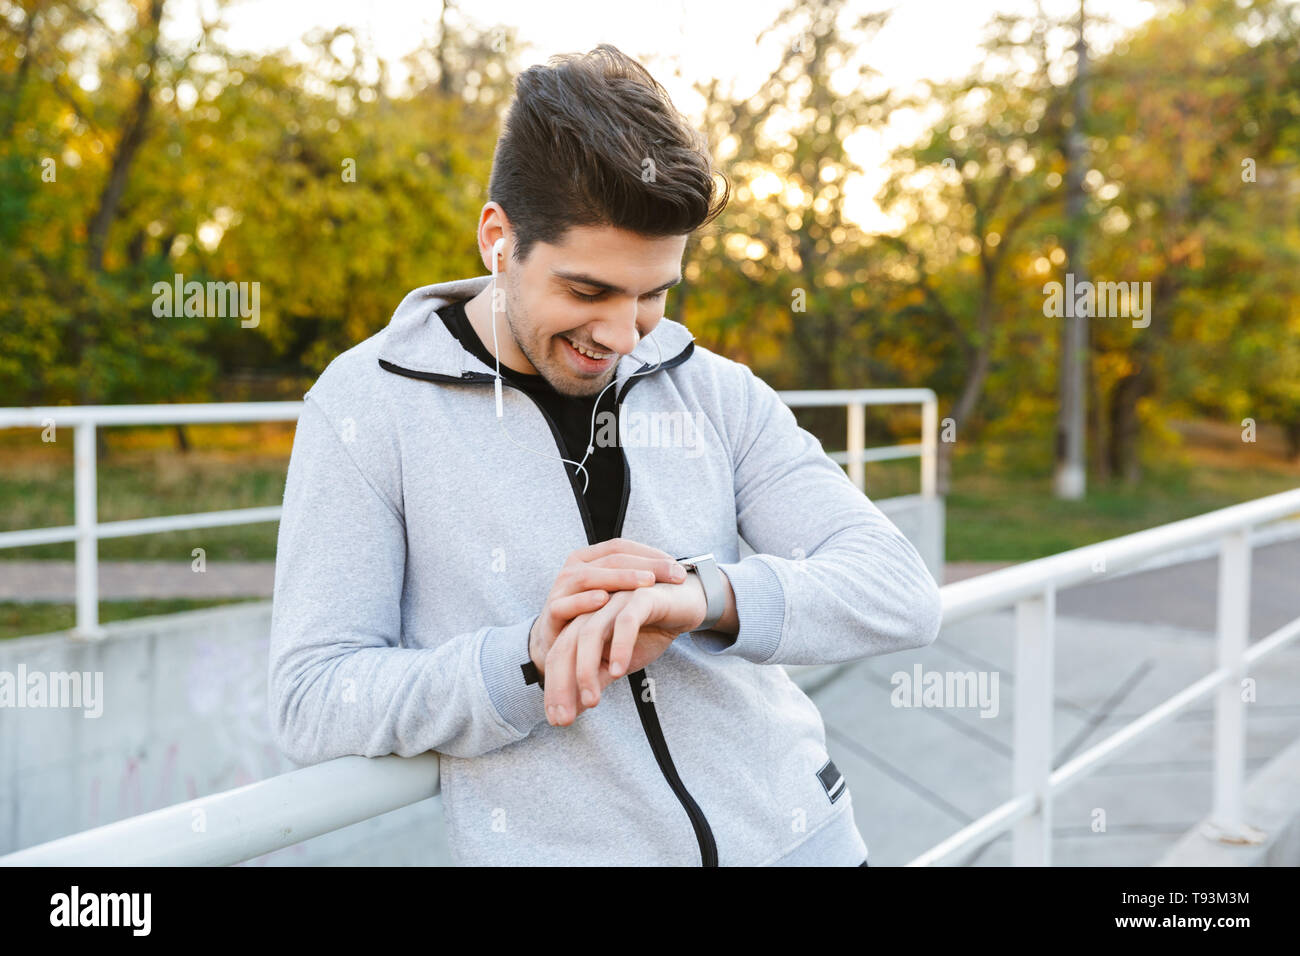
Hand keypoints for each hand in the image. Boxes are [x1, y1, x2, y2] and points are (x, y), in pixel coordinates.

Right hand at [530, 538, 685, 680]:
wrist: (558, 648)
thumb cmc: (595, 619)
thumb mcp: (615, 596)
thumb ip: (637, 581)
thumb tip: (680, 572)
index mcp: (589, 558)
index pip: (622, 547)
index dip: (651, 554)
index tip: (679, 568)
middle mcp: (574, 569)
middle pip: (613, 559)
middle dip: (647, 566)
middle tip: (675, 575)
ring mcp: (561, 589)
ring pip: (590, 577)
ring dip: (620, 578)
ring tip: (648, 582)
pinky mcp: (551, 613)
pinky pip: (566, 604)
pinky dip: (584, 602)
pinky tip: (604, 600)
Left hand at [543, 575, 708, 726]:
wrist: (686, 602)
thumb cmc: (649, 630)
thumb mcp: (619, 661)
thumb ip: (596, 680)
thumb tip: (573, 711)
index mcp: (582, 621)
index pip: (558, 655)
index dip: (554, 687)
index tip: (556, 721)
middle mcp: (593, 608)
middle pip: (566, 645)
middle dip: (561, 683)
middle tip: (563, 720)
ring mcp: (615, 599)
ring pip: (590, 633)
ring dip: (586, 669)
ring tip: (592, 702)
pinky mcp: (641, 596)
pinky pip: (626, 621)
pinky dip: (620, 646)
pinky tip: (618, 671)